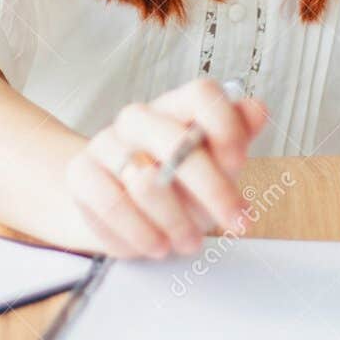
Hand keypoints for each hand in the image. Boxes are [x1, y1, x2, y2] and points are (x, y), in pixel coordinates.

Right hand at [65, 76, 270, 258]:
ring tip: (190, 241)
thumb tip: (258, 109)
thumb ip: (236, 136)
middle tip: (235, 221)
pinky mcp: (82, 174)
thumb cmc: (175, 184)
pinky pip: (112, 206)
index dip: (224, 126)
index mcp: (177, 106)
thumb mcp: (214, 163)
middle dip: (213, 188)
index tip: (238, 163)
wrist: (115, 207)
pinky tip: (158, 245)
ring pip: (146, 182)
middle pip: (176, 140)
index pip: (202, 94)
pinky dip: (141, 234)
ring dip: (177, 221)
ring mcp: (106, 143)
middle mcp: (140, 118)